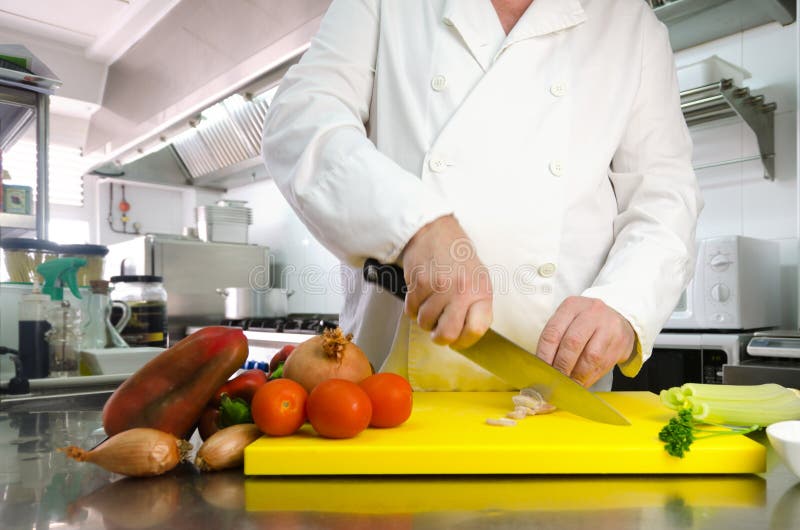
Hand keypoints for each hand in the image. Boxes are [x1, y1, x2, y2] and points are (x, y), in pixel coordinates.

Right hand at [401, 215, 492, 348]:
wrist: (435, 232)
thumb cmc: (457, 258)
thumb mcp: (478, 279)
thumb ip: (476, 306)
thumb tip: (466, 336)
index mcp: (481, 291)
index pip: (476, 329)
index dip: (465, 341)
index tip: (458, 340)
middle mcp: (462, 290)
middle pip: (447, 334)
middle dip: (439, 337)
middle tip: (438, 331)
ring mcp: (440, 286)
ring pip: (425, 323)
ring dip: (424, 319)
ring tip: (429, 304)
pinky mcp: (419, 282)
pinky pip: (411, 310)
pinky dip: (412, 307)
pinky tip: (420, 295)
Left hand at [536, 296, 634, 387]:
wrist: (617, 319)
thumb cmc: (584, 323)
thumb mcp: (568, 320)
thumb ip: (555, 339)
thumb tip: (542, 367)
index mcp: (571, 306)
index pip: (553, 332)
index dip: (545, 354)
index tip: (541, 370)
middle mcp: (591, 313)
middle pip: (572, 343)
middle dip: (561, 366)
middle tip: (554, 380)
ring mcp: (608, 327)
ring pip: (590, 357)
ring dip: (576, 376)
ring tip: (567, 385)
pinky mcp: (620, 342)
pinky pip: (602, 365)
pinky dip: (589, 378)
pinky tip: (581, 383)